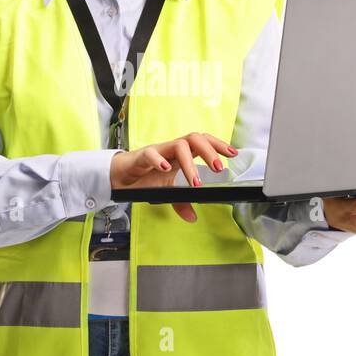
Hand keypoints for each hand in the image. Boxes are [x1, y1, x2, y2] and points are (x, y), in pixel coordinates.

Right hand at [110, 131, 236, 222]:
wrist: (121, 175)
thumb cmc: (146, 177)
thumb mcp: (167, 191)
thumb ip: (181, 201)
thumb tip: (192, 217)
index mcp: (182, 153)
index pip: (203, 142)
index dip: (219, 145)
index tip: (234, 154)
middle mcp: (172, 149)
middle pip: (194, 138)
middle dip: (209, 151)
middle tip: (218, 169)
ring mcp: (158, 151)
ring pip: (178, 145)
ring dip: (189, 163)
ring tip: (195, 181)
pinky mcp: (142, 157)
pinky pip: (151, 153)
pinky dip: (159, 159)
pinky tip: (165, 168)